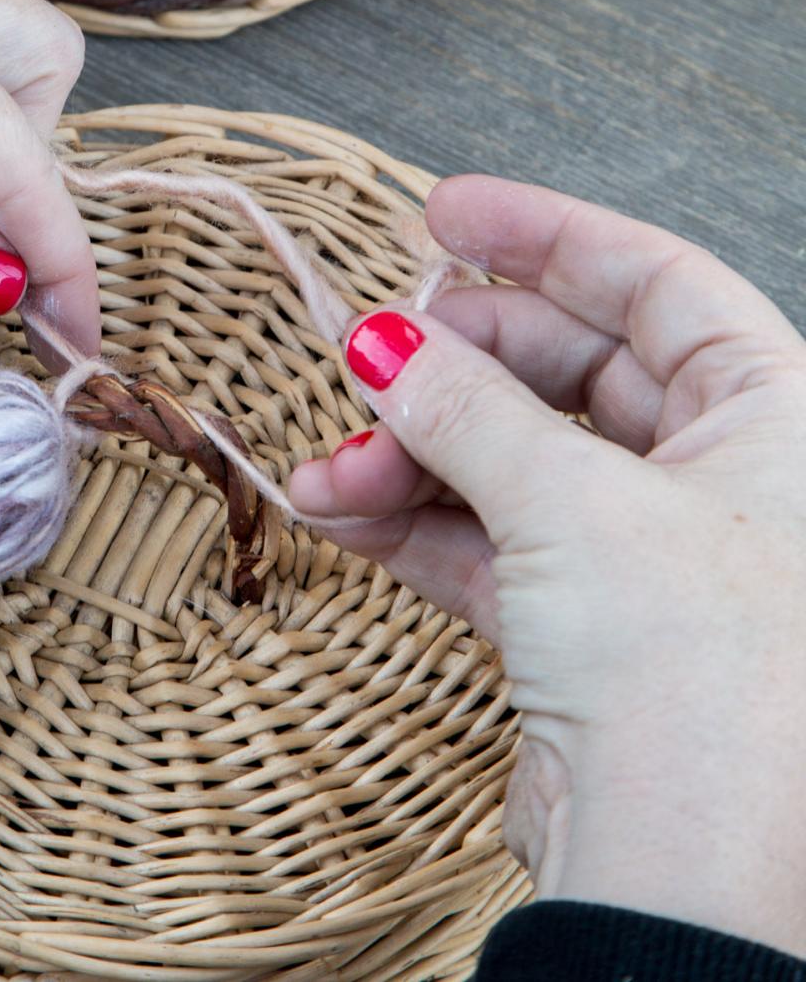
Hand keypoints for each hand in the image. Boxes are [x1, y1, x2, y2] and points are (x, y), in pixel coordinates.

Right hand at [290, 176, 805, 956]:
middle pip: (572, 371)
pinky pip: (492, 543)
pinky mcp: (593, 629)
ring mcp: (655, 555)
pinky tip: (340, 510)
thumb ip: (465, 406)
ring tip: (330, 466)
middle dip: (455, 365)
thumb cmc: (696, 677)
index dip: (545, 235)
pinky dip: (415, 524)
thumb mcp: (570, 501)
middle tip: (370, 352)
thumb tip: (382, 341)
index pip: (656, 281)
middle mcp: (728, 478)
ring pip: (517, 463)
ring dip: (411, 457)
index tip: (445, 212)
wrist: (685, 878)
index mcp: (777, 416)